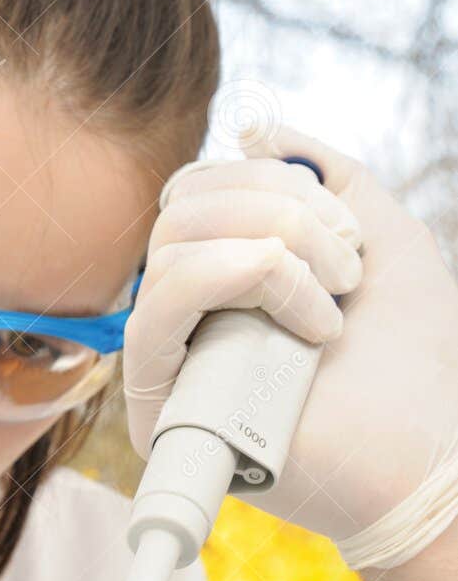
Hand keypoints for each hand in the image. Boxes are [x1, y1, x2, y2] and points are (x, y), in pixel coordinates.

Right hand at [123, 122, 457, 546]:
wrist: (424, 451)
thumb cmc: (410, 358)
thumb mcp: (381, 232)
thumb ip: (324, 172)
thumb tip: (251, 129)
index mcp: (223, 274)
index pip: (197, 190)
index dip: (269, 181)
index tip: (345, 230)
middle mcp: (185, 314)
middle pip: (180, 207)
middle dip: (279, 211)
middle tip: (346, 267)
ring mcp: (168, 359)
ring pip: (170, 246)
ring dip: (275, 252)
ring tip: (331, 307)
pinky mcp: (160, 404)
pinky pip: (156, 309)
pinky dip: (240, 283)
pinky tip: (306, 326)